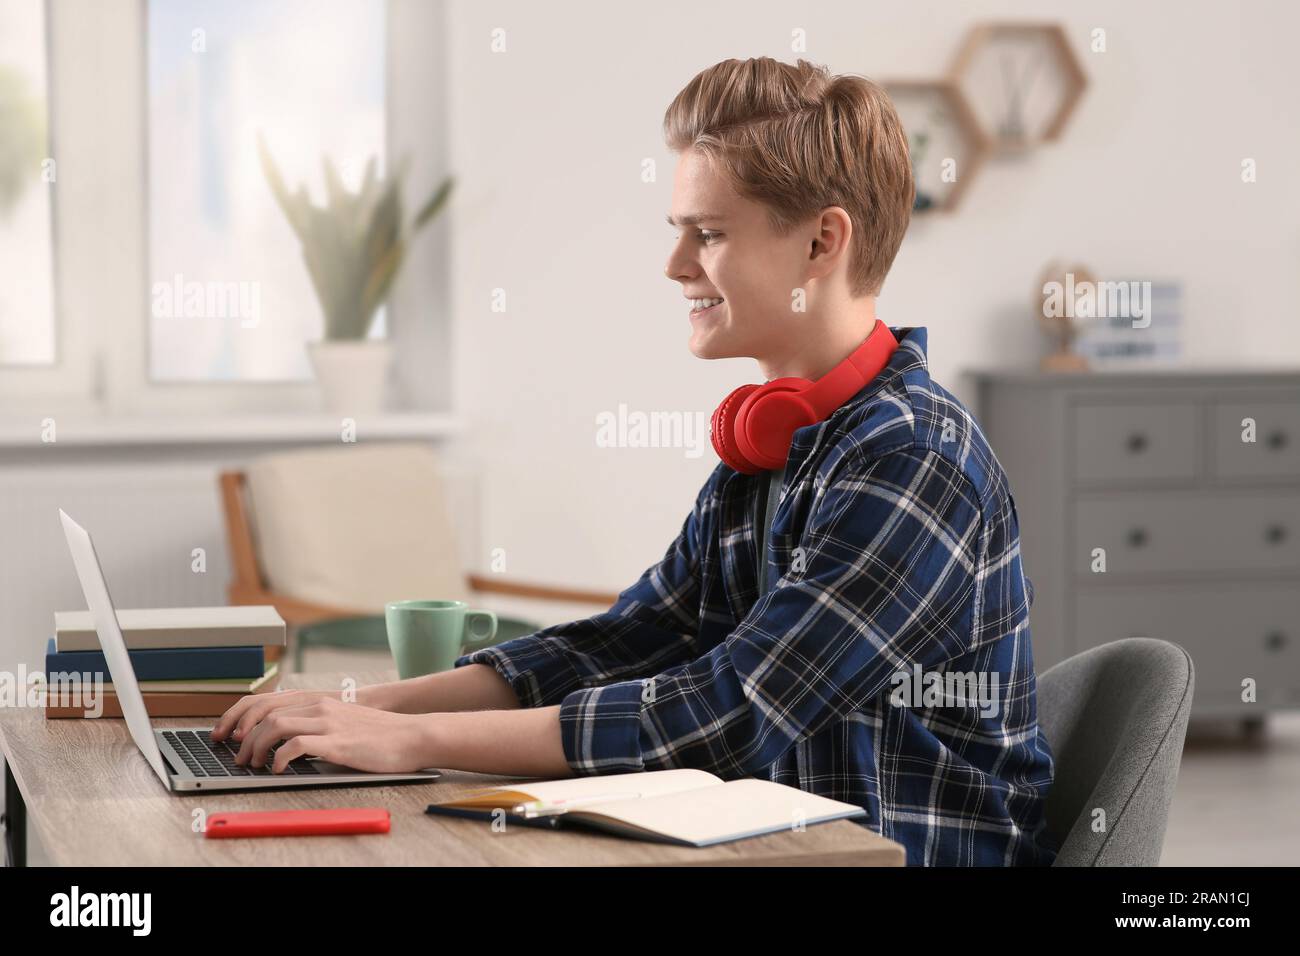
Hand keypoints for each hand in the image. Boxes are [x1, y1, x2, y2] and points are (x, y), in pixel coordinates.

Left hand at [210, 694, 434, 774]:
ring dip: (255, 747)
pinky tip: (277, 769)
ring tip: (254, 764)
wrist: (412, 735)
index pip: (264, 699)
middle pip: (263, 711)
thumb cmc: (379, 734)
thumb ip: (315, 723)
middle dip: (240, 734)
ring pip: (274, 726)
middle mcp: (319, 706)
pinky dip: (278, 758)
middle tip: (235, 756)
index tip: (224, 733)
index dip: (237, 715)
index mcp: (317, 701)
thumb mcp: (341, 721)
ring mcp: (328, 722)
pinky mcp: (337, 742)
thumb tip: (283, 739)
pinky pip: (296, 746)